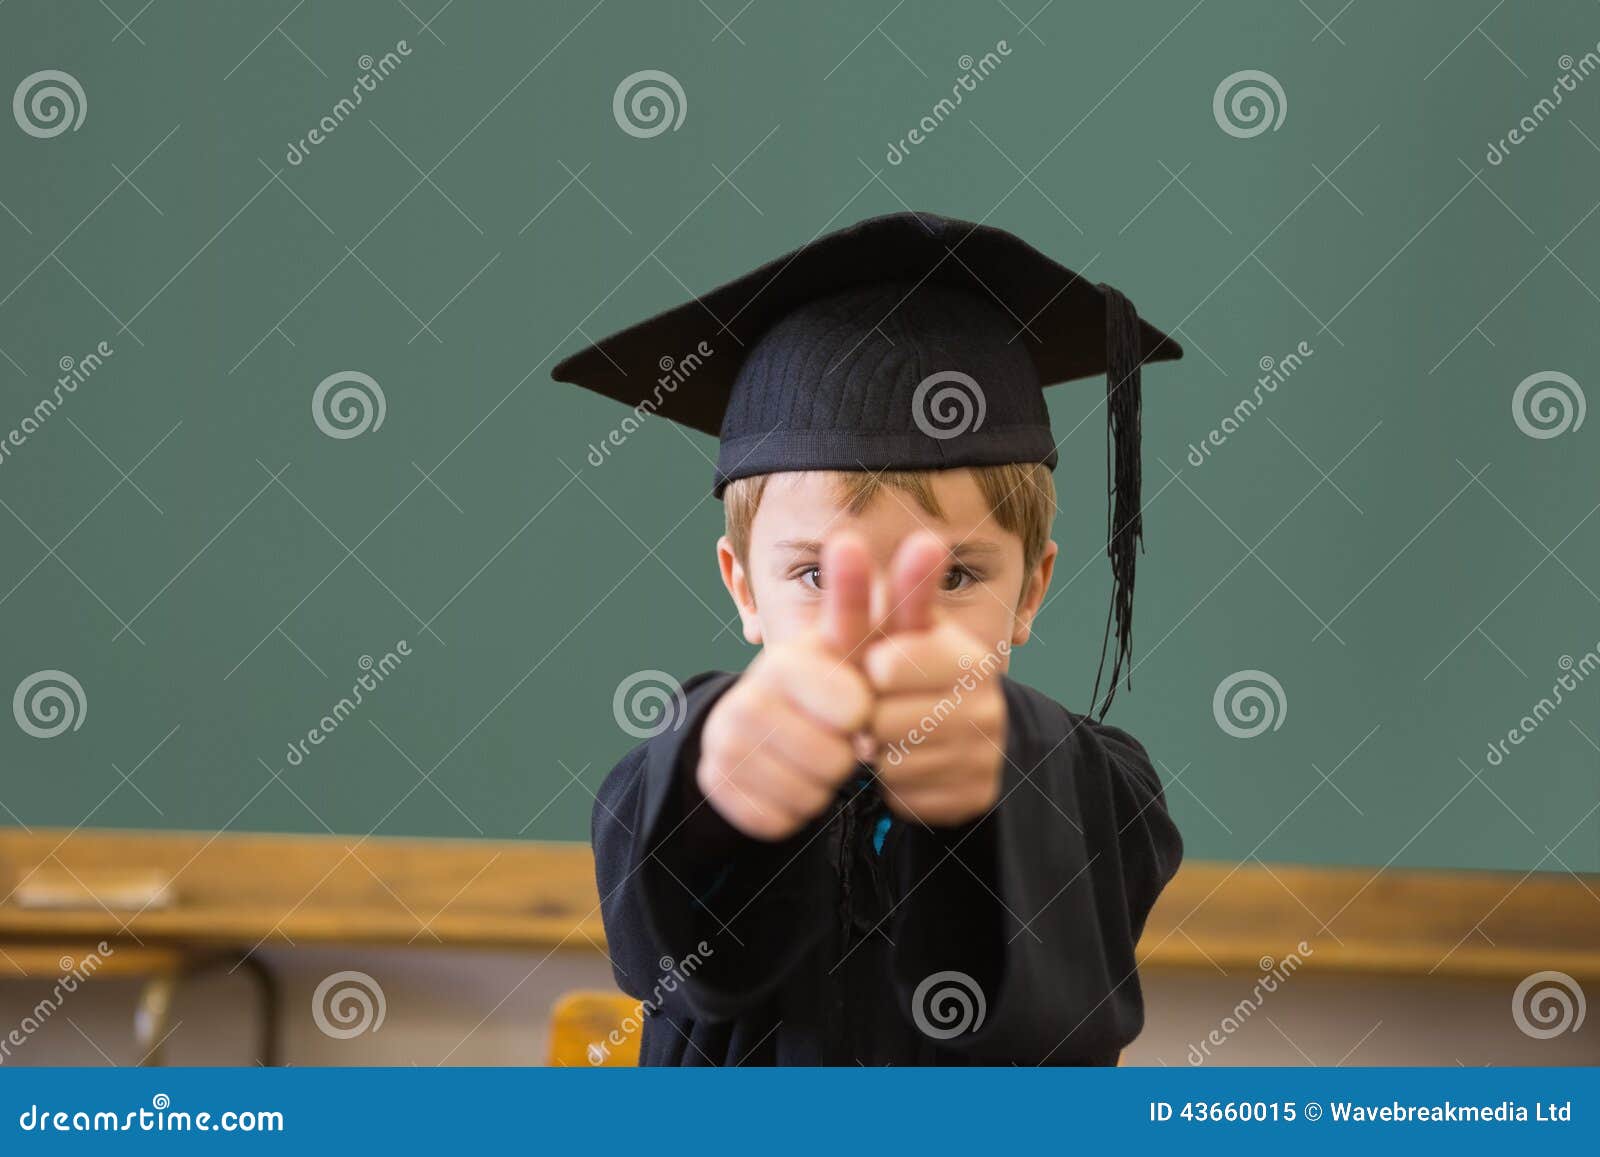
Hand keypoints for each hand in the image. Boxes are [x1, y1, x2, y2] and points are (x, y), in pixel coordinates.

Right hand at [696, 535, 876, 840]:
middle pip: (831, 756)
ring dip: (825, 785)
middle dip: (849, 754)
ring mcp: (726, 737)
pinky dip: (795, 810)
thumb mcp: (872, 645)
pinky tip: (794, 784)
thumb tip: (931, 542)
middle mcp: (750, 692)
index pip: (848, 703)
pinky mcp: (716, 780)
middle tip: (845, 740)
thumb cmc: (835, 685)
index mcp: (791, 657)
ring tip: (822, 759)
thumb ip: (904, 604)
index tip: (859, 711)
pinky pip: (777, 818)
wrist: (758, 731)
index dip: (862, 714)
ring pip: (805, 791)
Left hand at [863, 533, 1006, 826]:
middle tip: (876, 706)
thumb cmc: (916, 668)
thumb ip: (902, 592)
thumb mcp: (908, 630)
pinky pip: (905, 796)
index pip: (893, 664)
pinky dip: (895, 784)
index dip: (876, 669)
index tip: (877, 666)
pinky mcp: (972, 798)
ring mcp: (983, 757)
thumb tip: (911, 539)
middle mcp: (986, 706)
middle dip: (869, 715)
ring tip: (890, 733)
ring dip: (879, 751)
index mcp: (969, 657)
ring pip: (893, 762)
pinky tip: (909, 764)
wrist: (969, 736)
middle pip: (885, 721)